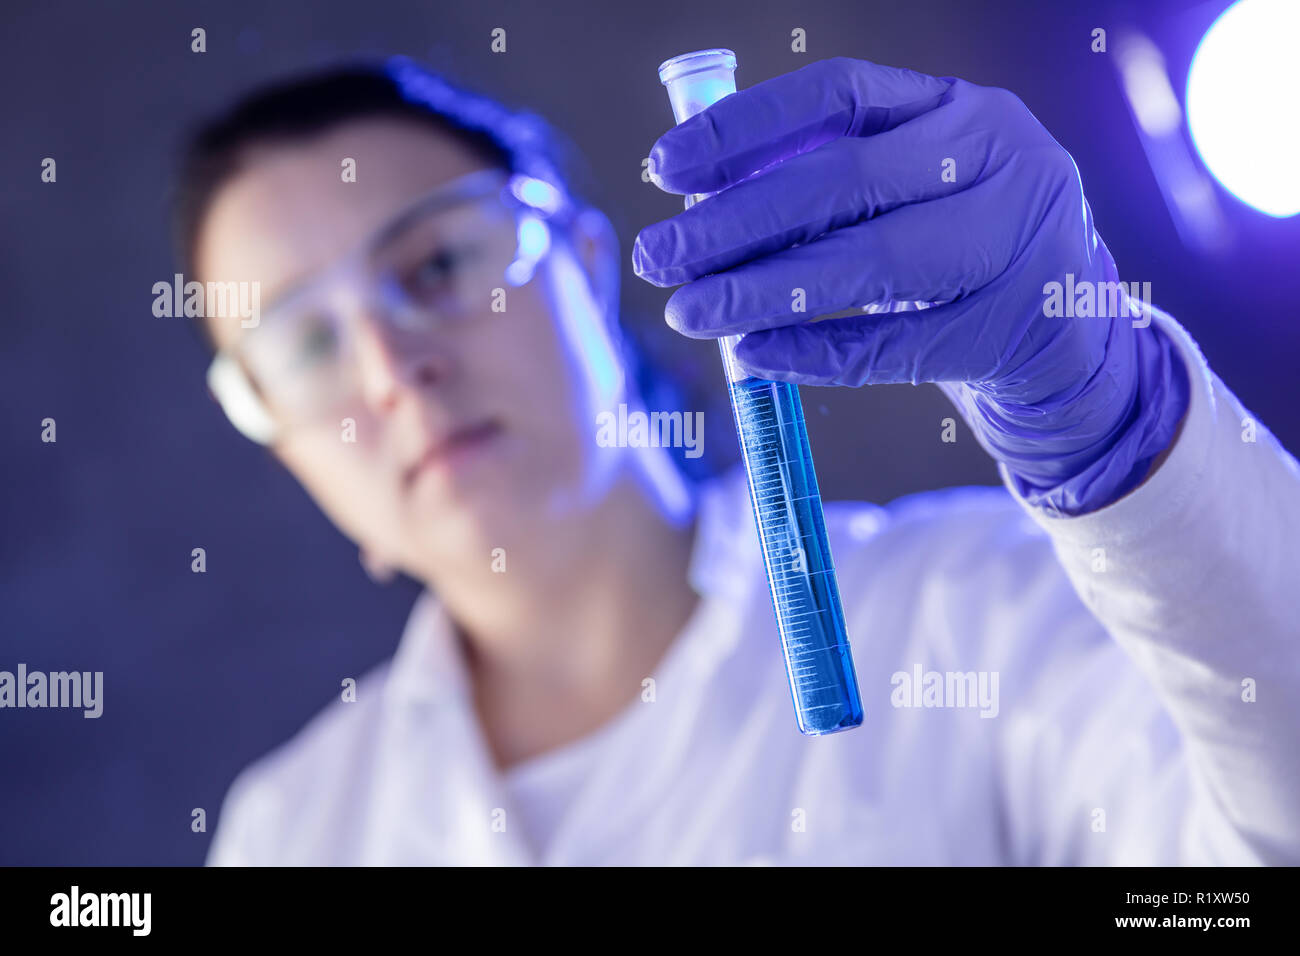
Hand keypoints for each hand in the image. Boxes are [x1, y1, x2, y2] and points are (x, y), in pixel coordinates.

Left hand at [633, 57, 1187, 515]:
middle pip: (843, 183)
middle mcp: (998, 161)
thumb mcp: (912, 185)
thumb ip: (828, 175)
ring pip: (867, 265)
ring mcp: (1013, 247)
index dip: (743, 129)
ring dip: (761, 292)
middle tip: (656, 259)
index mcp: (959, 109)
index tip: (663, 170)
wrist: (1068, 332)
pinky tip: (751, 353)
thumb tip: (697, 199)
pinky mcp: (1005, 331)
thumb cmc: (960, 242)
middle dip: (733, 223)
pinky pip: (888, 345)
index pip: (836, 96)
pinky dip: (811, 352)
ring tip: (687, 311)